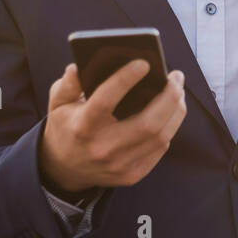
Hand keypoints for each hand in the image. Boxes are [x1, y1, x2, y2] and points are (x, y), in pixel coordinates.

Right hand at [39, 60, 186, 193]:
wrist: (66, 170)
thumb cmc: (66, 128)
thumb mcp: (58, 104)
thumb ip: (68, 84)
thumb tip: (78, 67)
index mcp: (82, 127)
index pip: (106, 100)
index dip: (125, 79)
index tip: (144, 62)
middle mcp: (102, 148)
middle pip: (147, 123)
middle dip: (169, 96)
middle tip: (176, 76)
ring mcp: (119, 165)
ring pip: (160, 137)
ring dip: (176, 110)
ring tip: (178, 90)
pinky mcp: (131, 175)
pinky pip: (159, 149)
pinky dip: (170, 127)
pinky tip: (172, 111)